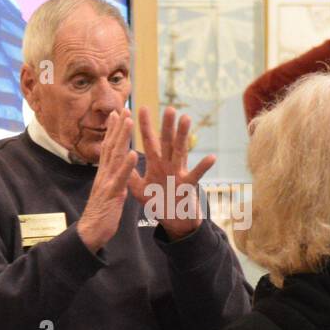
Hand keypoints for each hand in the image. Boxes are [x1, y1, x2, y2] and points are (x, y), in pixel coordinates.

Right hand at [76, 110, 136, 253]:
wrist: (90, 233)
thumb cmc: (101, 214)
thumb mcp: (106, 192)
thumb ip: (110, 178)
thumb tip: (113, 167)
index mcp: (104, 174)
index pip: (108, 147)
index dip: (113, 130)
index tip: (118, 113)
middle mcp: (104, 174)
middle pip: (111, 146)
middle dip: (118, 127)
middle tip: (124, 108)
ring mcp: (107, 182)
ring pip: (115, 157)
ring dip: (122, 138)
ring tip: (129, 122)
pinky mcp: (112, 194)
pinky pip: (120, 178)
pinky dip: (126, 166)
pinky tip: (132, 153)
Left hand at [128, 106, 215, 241]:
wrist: (173, 221)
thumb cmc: (158, 203)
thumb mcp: (139, 189)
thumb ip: (130, 175)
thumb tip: (118, 160)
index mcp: (155, 164)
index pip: (149, 141)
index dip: (145, 126)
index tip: (140, 108)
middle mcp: (168, 165)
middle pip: (167, 142)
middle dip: (167, 125)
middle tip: (169, 108)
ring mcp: (179, 174)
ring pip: (181, 152)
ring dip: (183, 136)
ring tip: (186, 119)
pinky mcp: (187, 186)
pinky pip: (196, 176)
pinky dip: (203, 167)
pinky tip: (211, 157)